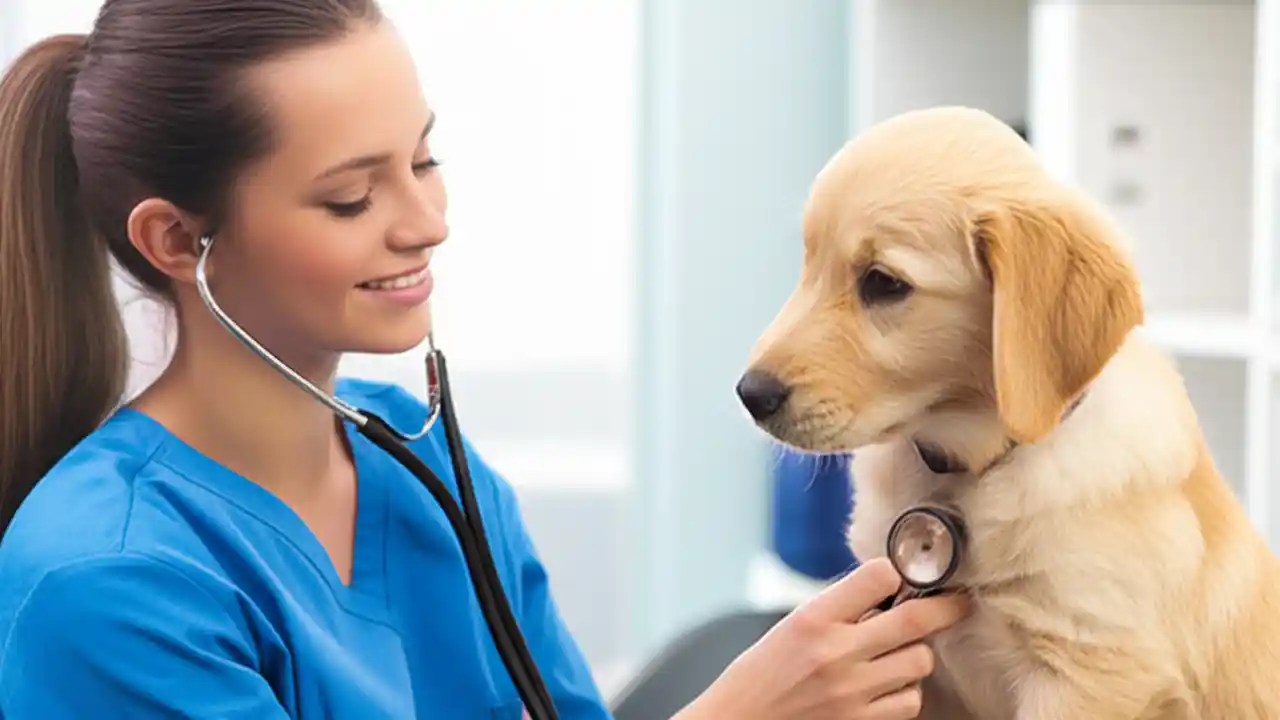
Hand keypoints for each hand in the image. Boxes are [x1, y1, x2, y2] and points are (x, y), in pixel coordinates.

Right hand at [675, 558, 970, 719]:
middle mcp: (836, 652)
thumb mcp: (790, 627)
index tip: (903, 577)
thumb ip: (836, 609)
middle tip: (958, 603)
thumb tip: (886, 591)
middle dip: (946, 607)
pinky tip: (885, 686)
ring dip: (915, 655)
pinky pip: (910, 700)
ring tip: (893, 655)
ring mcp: (853, 692)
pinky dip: (905, 691)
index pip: (878, 576)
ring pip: (919, 661)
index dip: (896, 573)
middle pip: (916, 619)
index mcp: (814, 619)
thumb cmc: (760, 676)